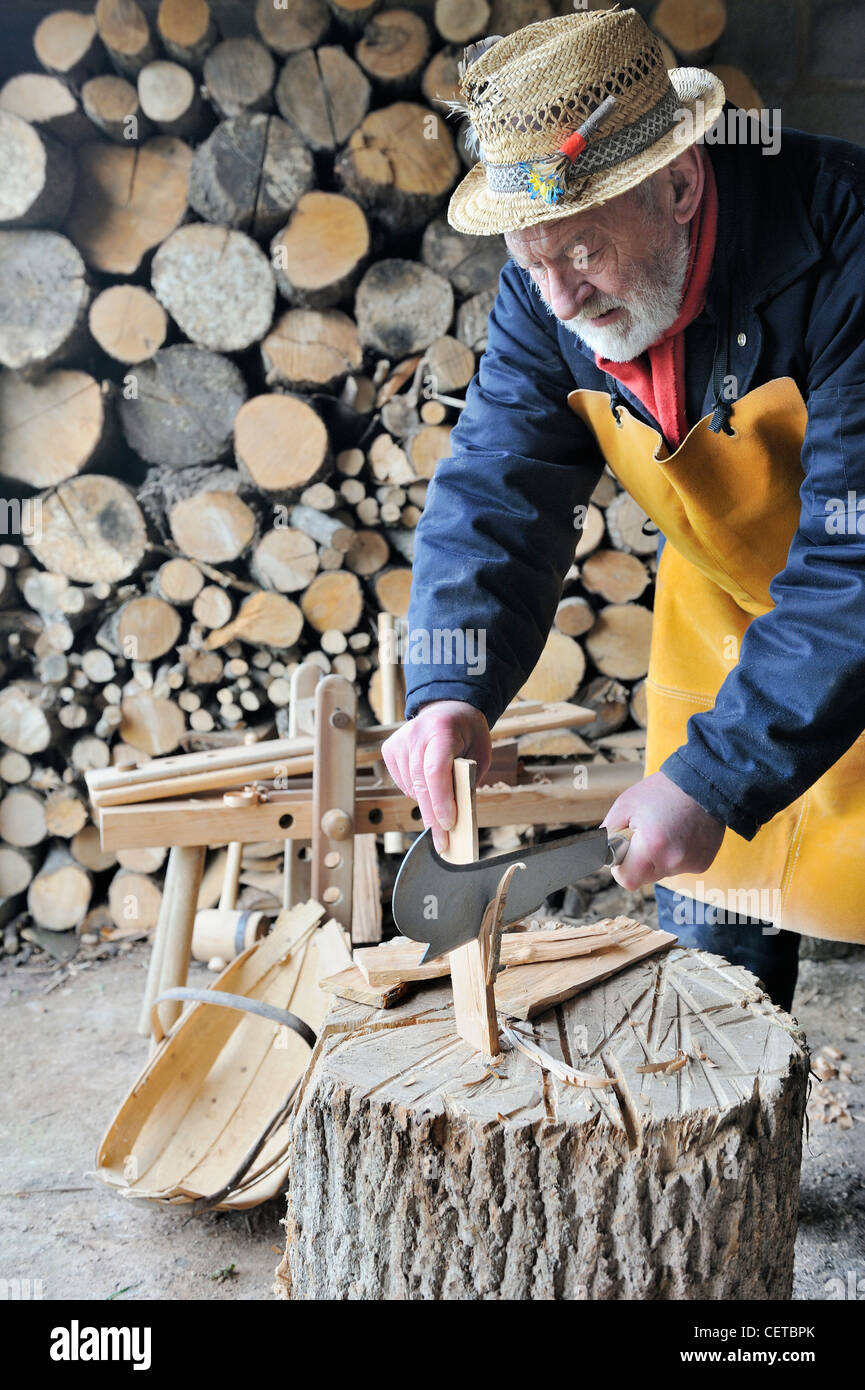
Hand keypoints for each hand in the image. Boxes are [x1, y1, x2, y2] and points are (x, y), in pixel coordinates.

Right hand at [381, 700, 491, 851]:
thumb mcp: (480, 753)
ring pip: (411, 788)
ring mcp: (399, 743)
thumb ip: (469, 780)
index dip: (441, 801)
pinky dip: (417, 792)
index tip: (448, 826)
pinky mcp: (389, 751)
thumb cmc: (467, 734)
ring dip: (428, 804)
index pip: (436, 771)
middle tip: (443, 845)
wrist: (446, 709)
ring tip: (443, 803)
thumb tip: (458, 816)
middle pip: (421, 785)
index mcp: (442, 730)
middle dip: (433, 818)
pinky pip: (403, 784)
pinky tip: (428, 784)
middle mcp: (415, 735)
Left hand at [601, 771, 724, 890]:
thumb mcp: (625, 805)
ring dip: (658, 859)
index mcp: (653, 846)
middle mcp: (674, 860)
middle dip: (638, 862)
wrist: (702, 783)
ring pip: (662, 873)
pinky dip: (675, 855)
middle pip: (644, 878)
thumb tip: (598, 852)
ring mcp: (691, 863)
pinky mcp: (702, 863)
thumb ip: (608, 832)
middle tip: (645, 836)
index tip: (623, 851)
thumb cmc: (661, 791)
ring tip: (665, 831)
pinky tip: (680, 834)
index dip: (621, 867)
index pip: (627, 879)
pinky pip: (679, 867)